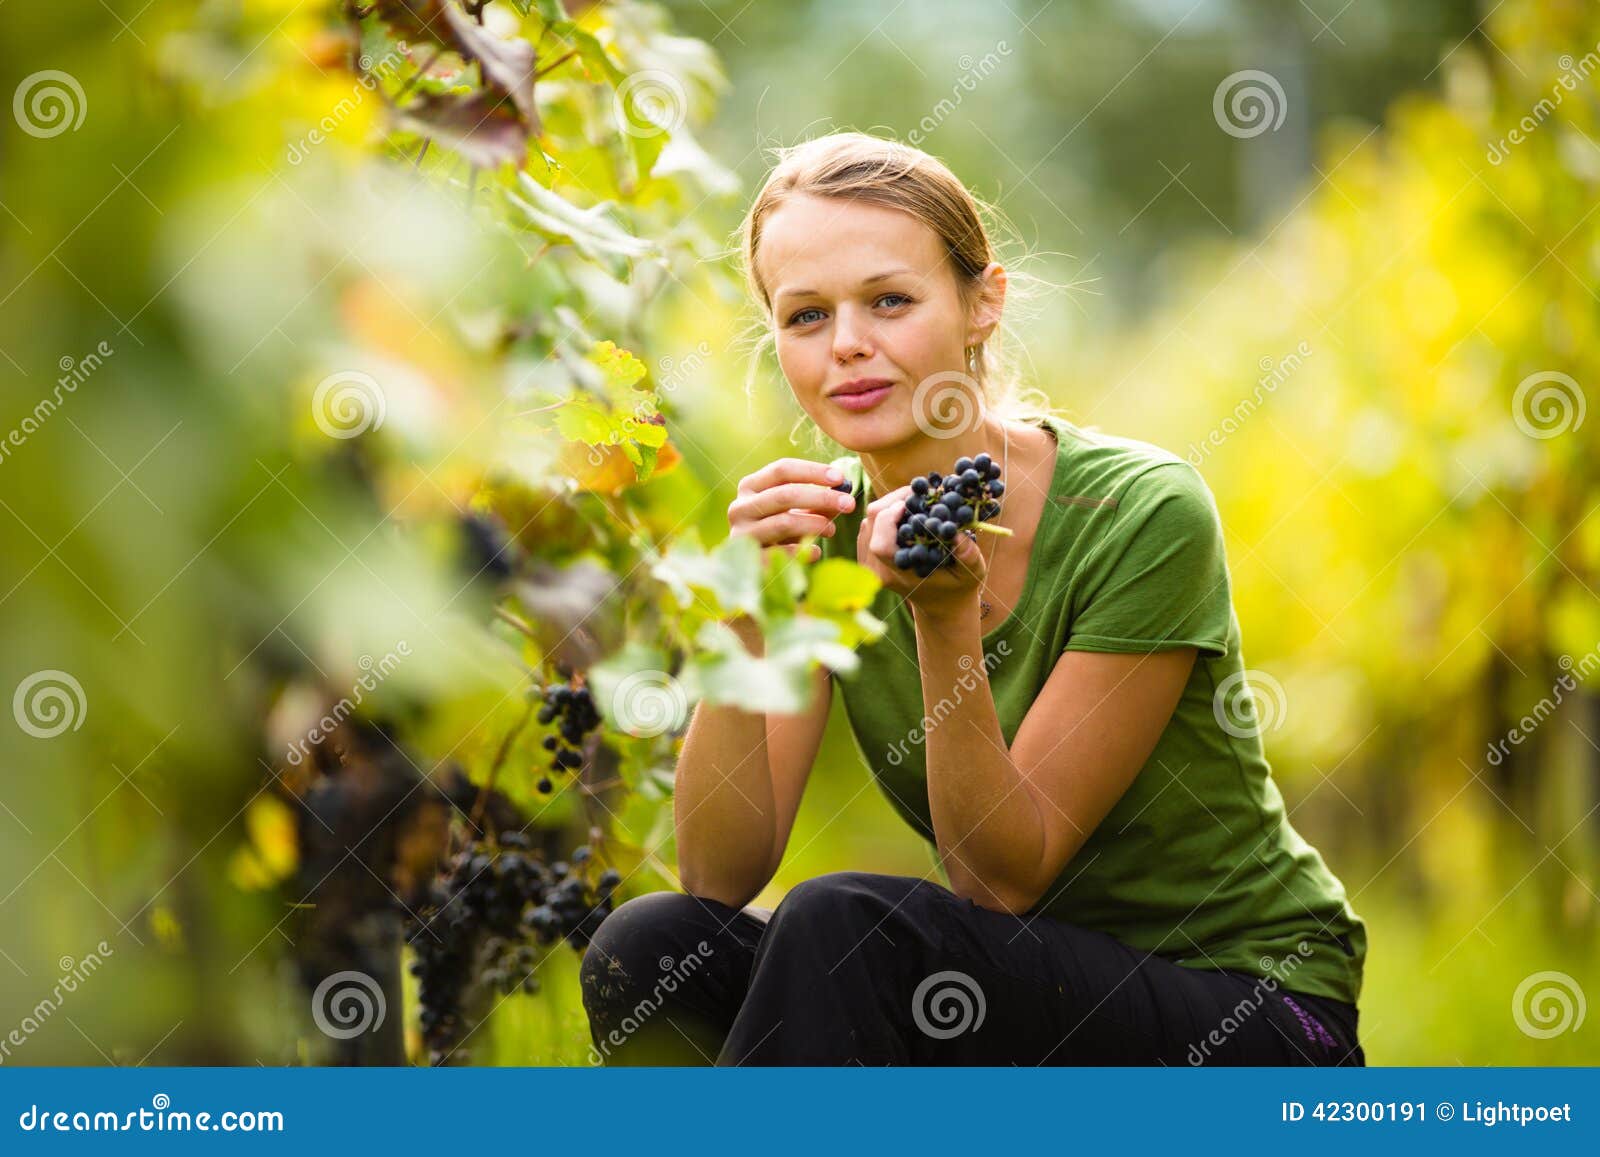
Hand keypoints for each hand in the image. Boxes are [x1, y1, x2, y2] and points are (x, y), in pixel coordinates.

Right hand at [727, 457, 855, 563]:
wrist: (757, 565)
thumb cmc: (782, 529)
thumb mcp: (797, 509)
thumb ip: (818, 497)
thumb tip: (844, 487)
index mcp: (750, 486)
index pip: (782, 470)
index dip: (813, 471)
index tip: (840, 478)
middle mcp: (740, 507)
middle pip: (785, 495)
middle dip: (822, 498)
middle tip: (849, 504)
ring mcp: (742, 534)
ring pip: (784, 522)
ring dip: (815, 524)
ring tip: (832, 529)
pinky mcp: (749, 559)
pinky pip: (781, 553)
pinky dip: (802, 551)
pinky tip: (816, 551)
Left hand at [855, 485, 985, 621]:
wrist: (941, 602)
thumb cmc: (958, 585)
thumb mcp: (971, 572)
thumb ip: (968, 555)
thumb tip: (958, 535)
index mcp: (899, 575)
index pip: (880, 544)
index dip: (890, 518)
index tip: (911, 502)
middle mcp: (878, 572)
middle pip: (871, 523)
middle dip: (893, 500)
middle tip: (917, 491)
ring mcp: (869, 564)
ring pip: (868, 520)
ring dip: (890, 505)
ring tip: (915, 500)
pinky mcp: (867, 555)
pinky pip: (869, 524)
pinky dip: (886, 513)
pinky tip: (905, 512)